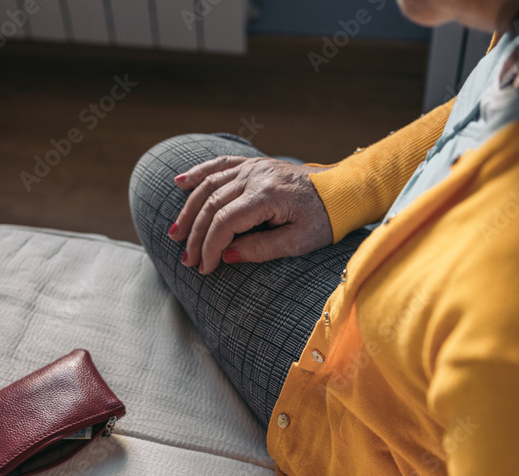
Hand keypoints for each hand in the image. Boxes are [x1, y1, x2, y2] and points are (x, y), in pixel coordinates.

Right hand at [169, 156, 333, 274]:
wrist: (342, 191)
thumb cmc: (324, 219)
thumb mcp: (299, 242)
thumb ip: (261, 249)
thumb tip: (227, 255)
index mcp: (267, 196)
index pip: (225, 222)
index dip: (210, 247)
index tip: (204, 268)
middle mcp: (256, 176)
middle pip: (211, 205)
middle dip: (195, 236)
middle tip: (187, 260)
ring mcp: (253, 167)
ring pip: (209, 186)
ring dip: (189, 210)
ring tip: (175, 233)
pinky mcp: (254, 165)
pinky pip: (219, 165)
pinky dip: (198, 174)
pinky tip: (179, 183)